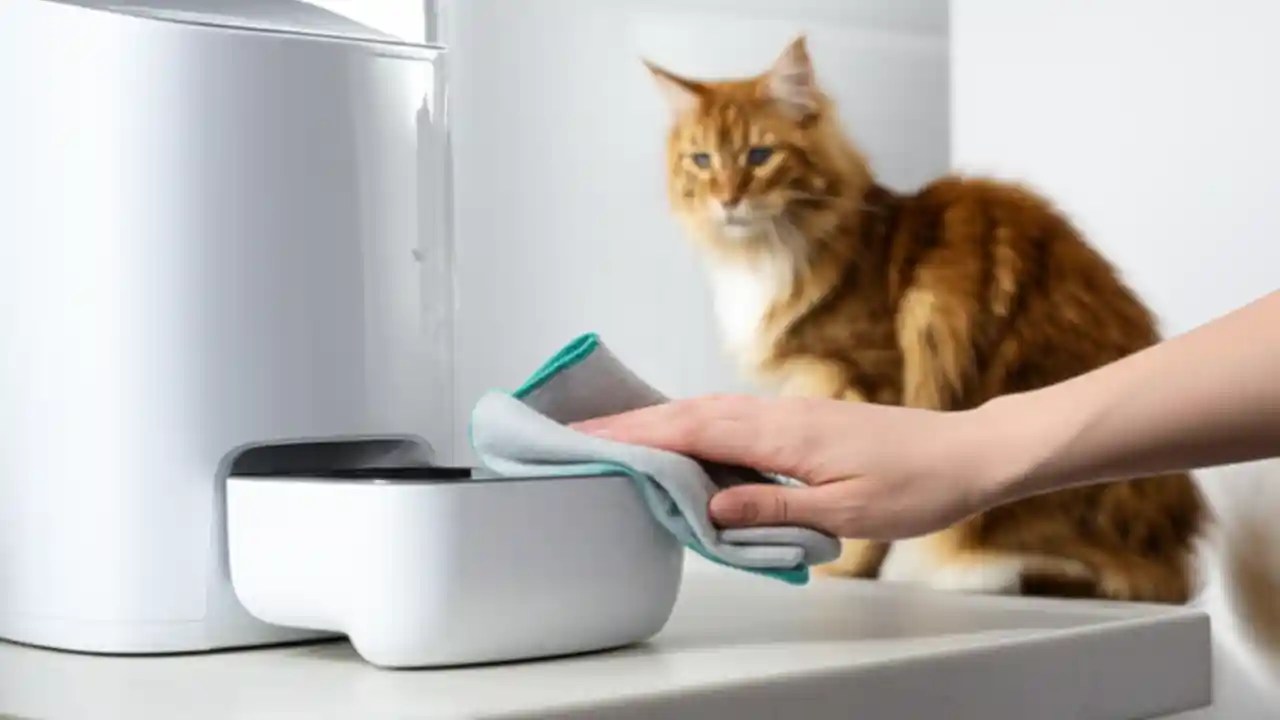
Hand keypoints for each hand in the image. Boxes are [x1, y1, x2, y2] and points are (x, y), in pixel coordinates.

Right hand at [572, 395, 1008, 539]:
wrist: (966, 452)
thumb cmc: (916, 485)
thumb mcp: (847, 513)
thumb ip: (775, 506)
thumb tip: (711, 506)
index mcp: (784, 435)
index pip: (693, 431)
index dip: (637, 434)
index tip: (589, 436)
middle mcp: (780, 414)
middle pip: (689, 411)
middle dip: (632, 420)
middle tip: (578, 429)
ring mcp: (790, 412)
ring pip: (708, 409)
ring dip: (659, 417)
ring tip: (615, 432)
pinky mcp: (802, 420)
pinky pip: (733, 416)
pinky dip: (694, 422)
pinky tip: (685, 437)